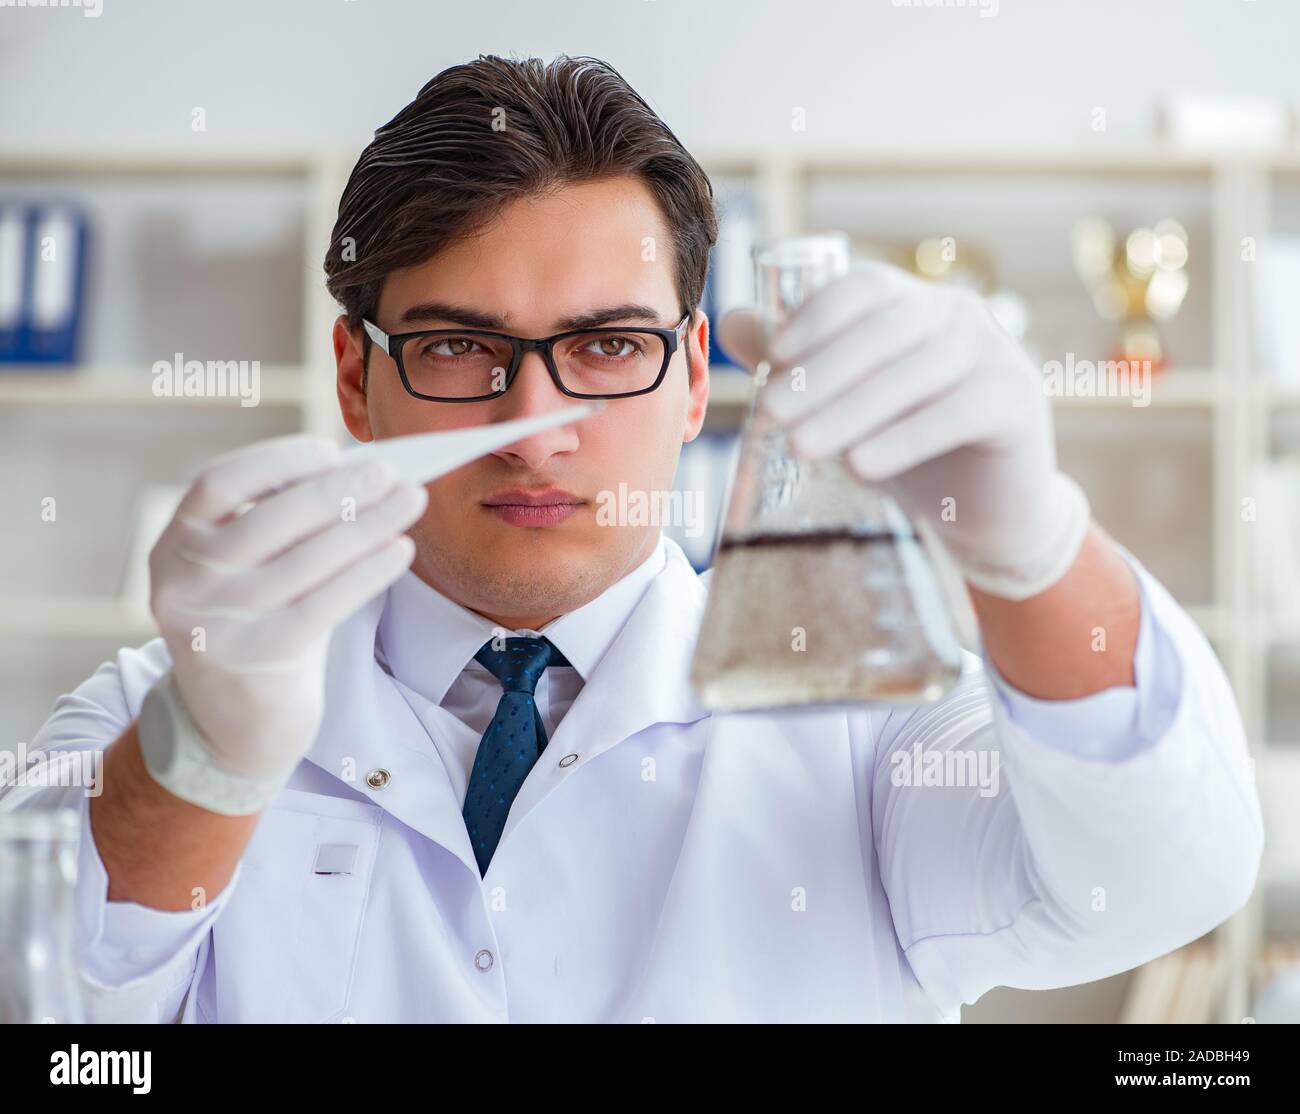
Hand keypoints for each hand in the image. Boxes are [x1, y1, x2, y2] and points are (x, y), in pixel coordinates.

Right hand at [148, 434, 426, 782]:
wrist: (233, 726)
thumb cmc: (257, 626)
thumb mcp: (248, 572)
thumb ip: (282, 525)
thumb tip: (361, 472)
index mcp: (177, 542)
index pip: (220, 482)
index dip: (277, 460)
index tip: (330, 451)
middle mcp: (185, 580)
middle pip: (271, 518)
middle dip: (339, 489)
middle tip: (390, 473)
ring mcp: (216, 623)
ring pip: (308, 559)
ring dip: (369, 523)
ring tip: (411, 501)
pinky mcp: (257, 659)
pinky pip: (326, 602)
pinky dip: (369, 570)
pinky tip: (401, 549)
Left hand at [716, 261, 1089, 599]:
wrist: (988, 507)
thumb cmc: (909, 446)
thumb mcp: (850, 403)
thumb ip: (796, 362)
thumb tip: (733, 325)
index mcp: (915, 304)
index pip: (864, 288)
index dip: (816, 315)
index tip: (773, 356)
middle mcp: (958, 316)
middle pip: (884, 329)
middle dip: (821, 373)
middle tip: (772, 413)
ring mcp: (995, 353)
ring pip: (914, 373)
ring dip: (850, 410)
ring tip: (801, 447)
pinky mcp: (1017, 401)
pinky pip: (957, 413)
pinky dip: (903, 439)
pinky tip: (860, 468)